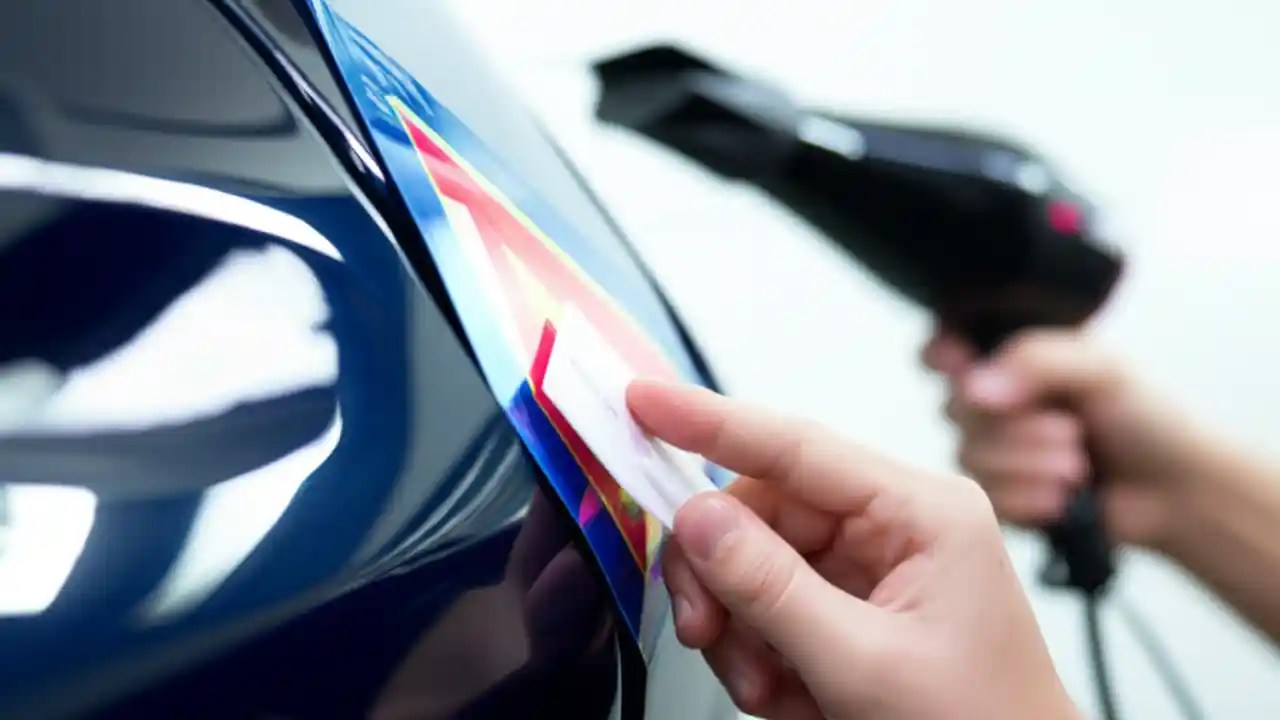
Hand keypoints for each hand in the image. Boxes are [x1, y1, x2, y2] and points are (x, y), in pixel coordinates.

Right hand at [627, 380, 1076, 719]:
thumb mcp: (865, 665)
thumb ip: (772, 588)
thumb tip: (698, 518)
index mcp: (921, 512)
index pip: (795, 446)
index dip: (709, 420)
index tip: (645, 401)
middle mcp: (893, 528)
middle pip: (760, 515)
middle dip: (724, 579)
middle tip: (705, 629)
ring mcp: (869, 570)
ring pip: (754, 567)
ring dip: (742, 632)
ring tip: (770, 687)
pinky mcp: (850, 610)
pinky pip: (770, 609)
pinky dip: (760, 656)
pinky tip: (790, 695)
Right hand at [922, 328, 1218, 549]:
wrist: (1178, 492)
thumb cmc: (1148, 418)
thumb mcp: (1101, 368)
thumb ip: (1034, 361)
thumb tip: (975, 387)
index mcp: (1011, 358)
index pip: (943, 347)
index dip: (943, 358)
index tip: (964, 369)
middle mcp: (994, 402)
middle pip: (953, 407)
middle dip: (1015, 427)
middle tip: (1070, 430)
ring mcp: (994, 452)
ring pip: (969, 455)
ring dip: (1029, 465)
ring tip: (1078, 467)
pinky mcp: (1001, 498)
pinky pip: (986, 498)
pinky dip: (1029, 499)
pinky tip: (1064, 499)